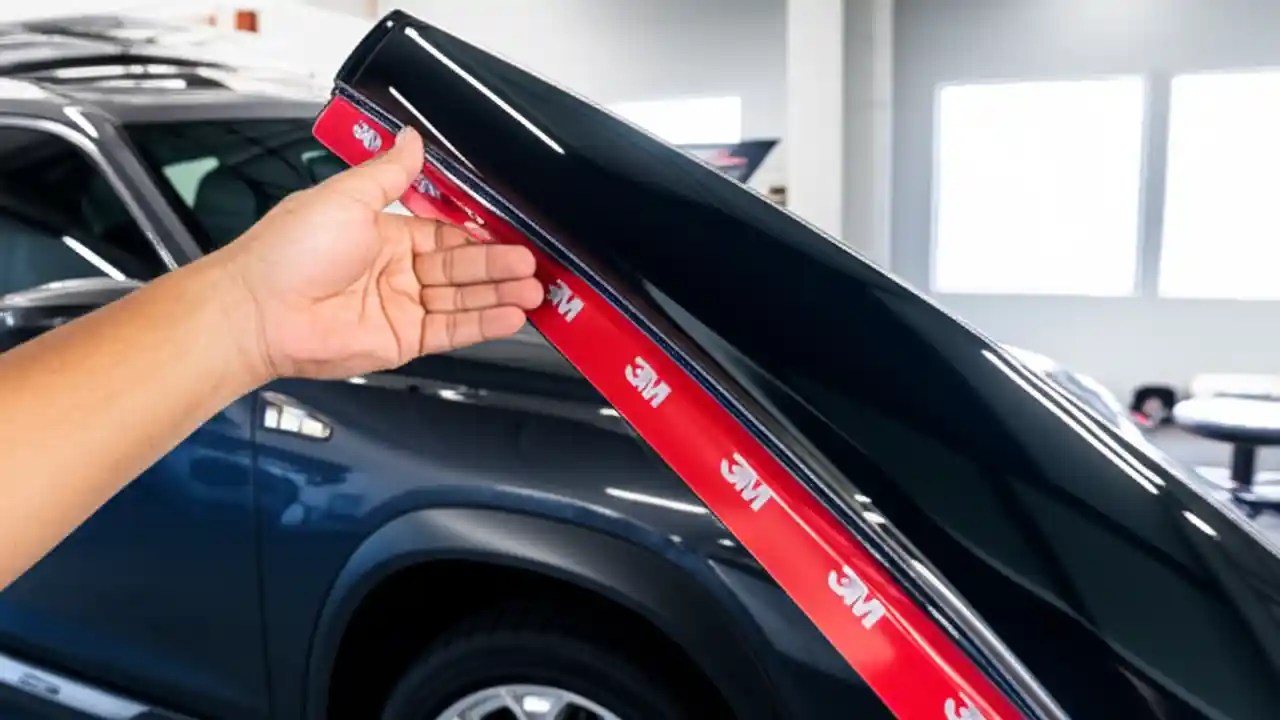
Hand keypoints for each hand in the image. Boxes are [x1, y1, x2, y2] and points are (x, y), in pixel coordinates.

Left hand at [213, 128, 541, 380]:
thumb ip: (388, 173)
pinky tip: (510, 315)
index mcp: (385, 233)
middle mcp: (396, 271)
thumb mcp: (344, 196)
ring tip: (532, 289)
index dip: (480, 234)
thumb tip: (412, 139)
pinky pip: (452, 331)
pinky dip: (484, 323)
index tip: (510, 232)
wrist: (258, 311)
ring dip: (499, 294)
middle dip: (498, 265)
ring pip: (463, 300)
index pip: (447, 231)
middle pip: (461, 266)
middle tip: (530, 263)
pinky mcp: (403, 340)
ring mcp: (401, 307)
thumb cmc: (286, 253)